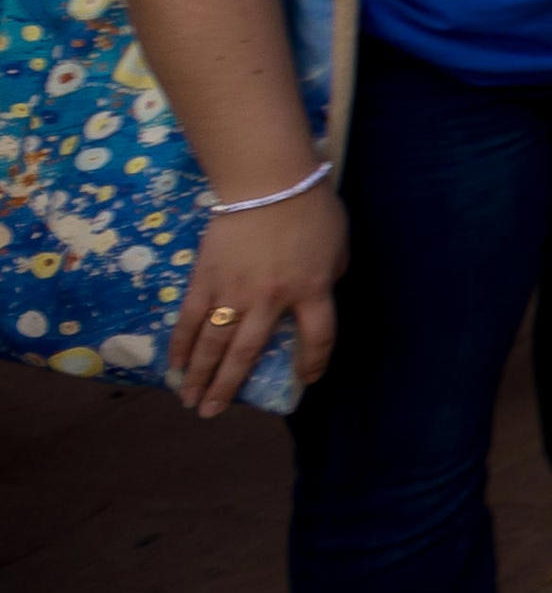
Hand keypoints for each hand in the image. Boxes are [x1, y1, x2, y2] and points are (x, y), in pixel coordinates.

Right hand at [168, 179, 342, 418]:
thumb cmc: (311, 209)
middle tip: (213, 413)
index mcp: (311, 290)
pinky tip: (174, 366)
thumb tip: (315, 300)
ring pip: (213, 343)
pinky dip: (181, 344)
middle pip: (247, 353)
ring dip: (199, 376)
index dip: (314, 362)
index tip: (308, 380)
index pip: (318, 338)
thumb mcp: (336, 248)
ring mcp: (234, 289)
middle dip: (229, 387)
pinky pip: (190, 318)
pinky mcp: (205, 277)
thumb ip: (327, 279)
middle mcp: (271, 298)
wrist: (269, 179)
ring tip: (189, 401)